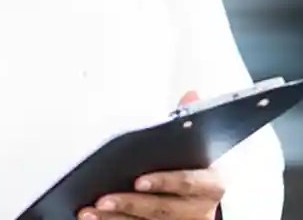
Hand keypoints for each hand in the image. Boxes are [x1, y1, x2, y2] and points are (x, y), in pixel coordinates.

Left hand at [77, 91, 224, 219]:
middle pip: (162, 209)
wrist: (205, 205)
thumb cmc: (199, 172)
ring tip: (90, 211)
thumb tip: (191, 95)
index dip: (163, 181)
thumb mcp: (200, 150)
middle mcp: (199, 210)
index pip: (187, 182)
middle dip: (130, 203)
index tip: (138, 181)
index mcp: (212, 185)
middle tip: (103, 199)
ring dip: (116, 219)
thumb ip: (191, 125)